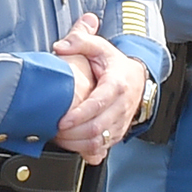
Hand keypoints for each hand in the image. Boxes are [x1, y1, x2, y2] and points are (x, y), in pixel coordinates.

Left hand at [53, 15, 149, 162]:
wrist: (137, 78)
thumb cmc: (115, 64)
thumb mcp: (99, 47)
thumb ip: (79, 41)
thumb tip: (61, 46)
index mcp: (116, 85)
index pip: (98, 105)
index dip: (78, 115)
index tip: (61, 120)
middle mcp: (121, 106)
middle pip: (97, 128)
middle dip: (73, 133)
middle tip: (54, 130)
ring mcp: (121, 122)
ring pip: (99, 142)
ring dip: (77, 144)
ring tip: (59, 137)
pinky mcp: (118, 134)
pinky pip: (102, 149)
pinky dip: (86, 151)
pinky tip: (73, 144)